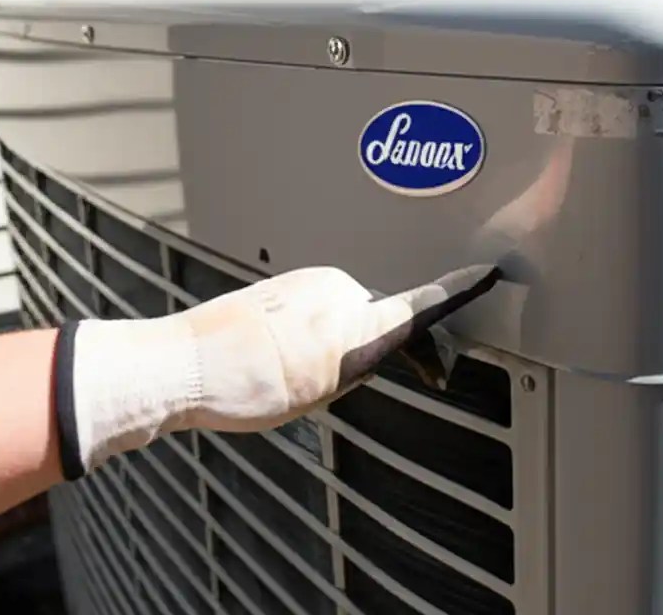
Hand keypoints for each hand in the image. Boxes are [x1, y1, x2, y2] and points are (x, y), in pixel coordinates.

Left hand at [57, 265, 498, 477]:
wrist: (175, 366)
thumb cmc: (239, 383)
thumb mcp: (318, 390)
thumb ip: (358, 362)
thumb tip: (374, 343)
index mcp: (352, 313)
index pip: (417, 305)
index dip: (457, 292)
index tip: (486, 273)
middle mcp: (332, 288)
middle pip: (377, 318)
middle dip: (372, 349)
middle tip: (338, 390)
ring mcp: (302, 283)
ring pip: (341, 317)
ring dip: (333, 345)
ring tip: (289, 383)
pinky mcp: (278, 287)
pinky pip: (312, 311)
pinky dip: (308, 336)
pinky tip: (275, 363)